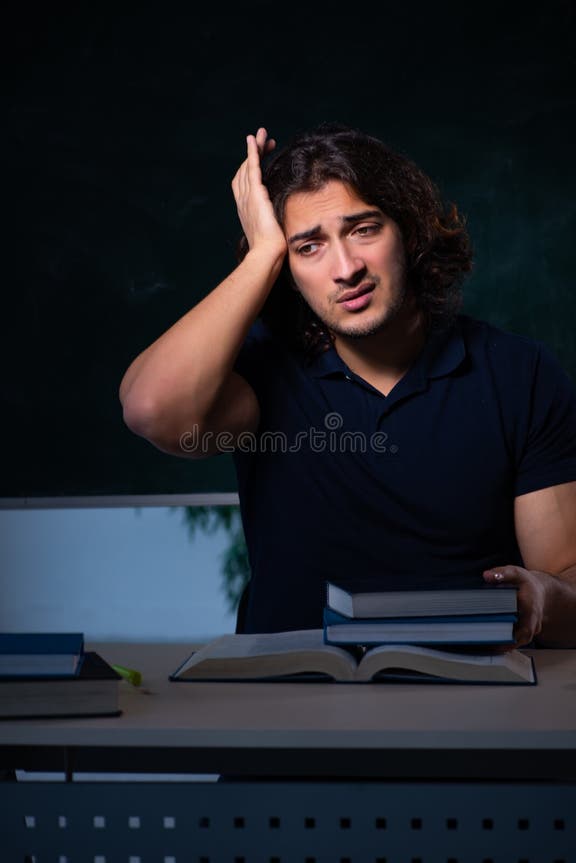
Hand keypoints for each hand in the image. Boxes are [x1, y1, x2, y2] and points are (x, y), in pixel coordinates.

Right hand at [231, 127, 286, 258]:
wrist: (267, 254)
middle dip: (255, 154)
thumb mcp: (276, 232)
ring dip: (255, 148)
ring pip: (248, 165)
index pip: (247, 182)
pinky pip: (252, 168)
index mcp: (248, 209)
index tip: (266, 159)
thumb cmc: (274, 250)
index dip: (253, 168)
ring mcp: (247, 197)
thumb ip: (279, 222)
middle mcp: (244, 201)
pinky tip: (255, 140)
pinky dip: (252, 152)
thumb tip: (291, 222)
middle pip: (245, 170)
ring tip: (262, 134)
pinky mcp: (254, 194)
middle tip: (266, 141)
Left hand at [483, 565, 550, 646]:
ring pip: (517, 642)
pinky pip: (515, 640)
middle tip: (483, 644)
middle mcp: (533, 622)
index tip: (496, 639)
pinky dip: (502, 642)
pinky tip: (486, 642)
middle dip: (503, 644)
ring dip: (501, 645)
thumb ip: (502, 573)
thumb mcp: (515, 573)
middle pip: (520, 639)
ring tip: (482, 645)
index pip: (526, 629)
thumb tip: (487, 576)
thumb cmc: (525, 582)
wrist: (539, 590)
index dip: (512, 637)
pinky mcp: (524, 631)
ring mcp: (530, 629)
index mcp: (531, 609)